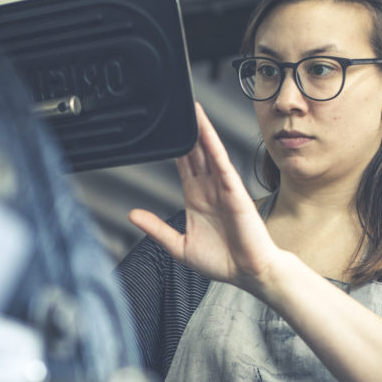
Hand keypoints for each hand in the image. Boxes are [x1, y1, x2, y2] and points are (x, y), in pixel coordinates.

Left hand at [128, 102, 281, 291]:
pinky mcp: (235, 191)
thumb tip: (132, 215)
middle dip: (187, 131)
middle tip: (177, 108)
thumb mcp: (179, 246)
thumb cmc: (222, 261)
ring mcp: (222, 187)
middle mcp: (209, 188)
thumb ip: (156, 230)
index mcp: (196, 198)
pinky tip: (206, 132)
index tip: (165, 129)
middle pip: (195, 152)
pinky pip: (222, 164)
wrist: (249, 273)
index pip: (183, 165)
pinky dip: (214, 146)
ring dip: (201, 130)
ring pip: (209, 152)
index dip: (175, 147)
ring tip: (192, 109)